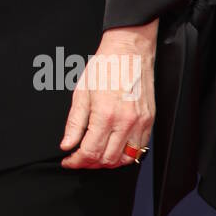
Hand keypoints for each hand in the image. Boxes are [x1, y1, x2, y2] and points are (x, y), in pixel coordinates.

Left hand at [59, 34, 154, 168]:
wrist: (129, 52)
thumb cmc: (105, 67)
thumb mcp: (81, 93)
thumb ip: (74, 123)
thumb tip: (67, 144)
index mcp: (105, 115)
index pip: (90, 152)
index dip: (76, 161)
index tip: (68, 160)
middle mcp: (125, 122)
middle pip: (107, 159)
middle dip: (90, 163)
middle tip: (79, 158)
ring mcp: (140, 123)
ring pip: (125, 159)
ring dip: (108, 162)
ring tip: (96, 155)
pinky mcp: (149, 121)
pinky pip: (139, 149)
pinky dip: (125, 154)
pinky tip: (114, 148)